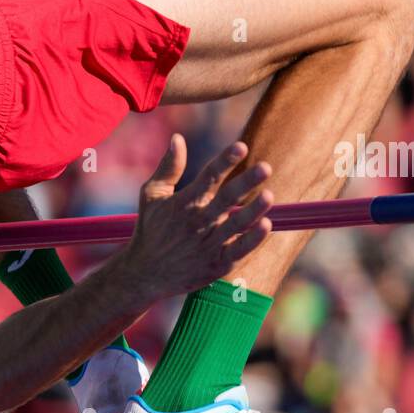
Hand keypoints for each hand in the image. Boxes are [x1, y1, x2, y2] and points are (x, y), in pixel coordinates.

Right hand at [119, 135, 272, 299]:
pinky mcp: (216, 264)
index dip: (225, 161)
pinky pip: (237, 251)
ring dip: (253, 211)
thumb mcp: (151, 196)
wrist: (143, 274)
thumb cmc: (150, 230)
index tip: (242, 147)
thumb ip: (167, 168)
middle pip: (226, 199)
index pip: (208, 177)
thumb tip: (178, 138)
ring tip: (269, 196)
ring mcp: (208, 244)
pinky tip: (266, 225)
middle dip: (246, 183)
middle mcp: (197, 222)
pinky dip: (251, 240)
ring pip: (236, 225)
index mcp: (183, 203)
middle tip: (266, 167)